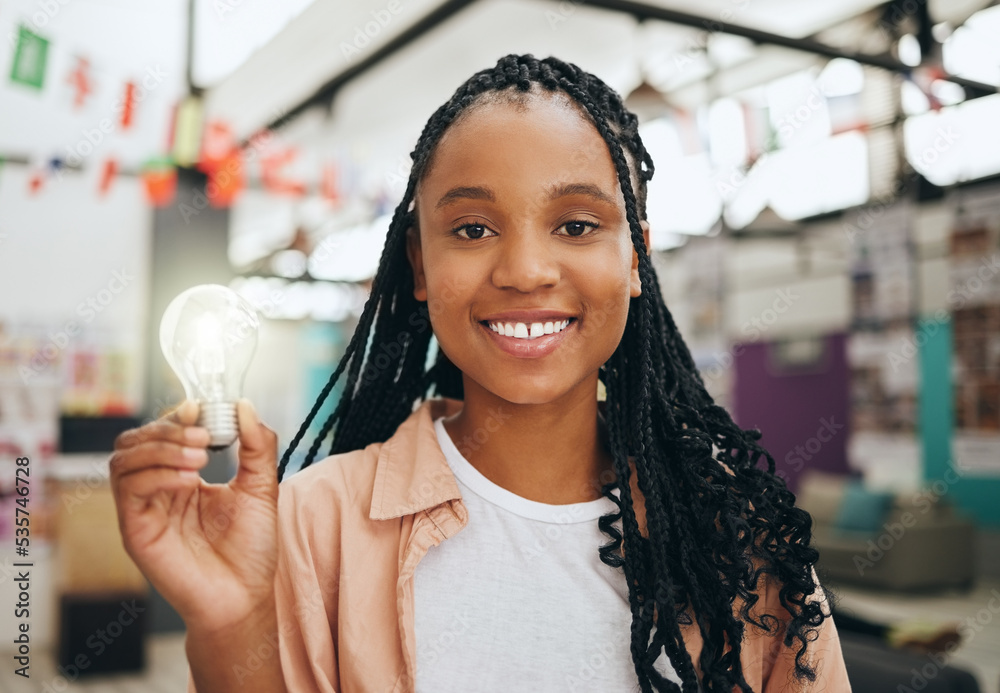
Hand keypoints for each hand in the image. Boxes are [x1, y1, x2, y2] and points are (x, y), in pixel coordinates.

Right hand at [110, 399, 278, 634]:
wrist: (245, 596)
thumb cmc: (251, 547)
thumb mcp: (262, 487)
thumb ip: (257, 446)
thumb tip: (243, 405)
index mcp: (182, 477)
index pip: (162, 433)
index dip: (177, 416)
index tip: (202, 410)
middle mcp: (157, 491)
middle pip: (134, 441)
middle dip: (166, 430)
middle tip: (203, 438)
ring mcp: (143, 510)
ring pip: (123, 460)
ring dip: (159, 449)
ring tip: (199, 459)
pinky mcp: (135, 531)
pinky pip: (128, 490)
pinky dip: (156, 475)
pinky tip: (190, 481)